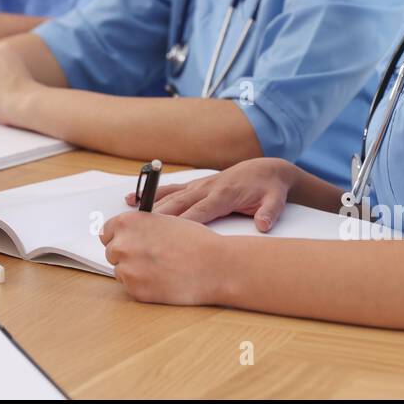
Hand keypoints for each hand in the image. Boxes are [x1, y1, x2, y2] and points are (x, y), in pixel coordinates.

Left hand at [100, 211, 226, 304]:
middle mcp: (122, 244)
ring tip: (161, 270)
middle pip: (111, 253)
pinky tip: (163, 281)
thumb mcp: (164, 221)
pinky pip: (132, 288)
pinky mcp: (135, 290)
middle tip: (150, 258)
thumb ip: (141, 227)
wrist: (214, 265)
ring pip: (121, 272)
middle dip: (127, 256)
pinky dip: (144, 287)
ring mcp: (127, 269)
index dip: (119, 238)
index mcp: (128, 223)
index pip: (106, 232)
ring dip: (135, 272)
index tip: (127, 243)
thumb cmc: (195, 241)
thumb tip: (128, 235)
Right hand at [124, 157, 299, 230]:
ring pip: (170, 196)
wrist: (266, 169)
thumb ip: (269, 212)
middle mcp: (206, 188)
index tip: (169, 234)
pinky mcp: (194, 184)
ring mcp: (198, 185)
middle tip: (139, 231)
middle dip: (160, 218)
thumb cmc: (269, 188)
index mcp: (224, 194)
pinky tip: (131, 199)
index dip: (185, 222)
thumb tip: (263, 224)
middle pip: (179, 204)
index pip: (201, 211)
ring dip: (150, 206)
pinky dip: (151, 194)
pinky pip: (170, 189)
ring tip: (128, 217)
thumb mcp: (276, 200)